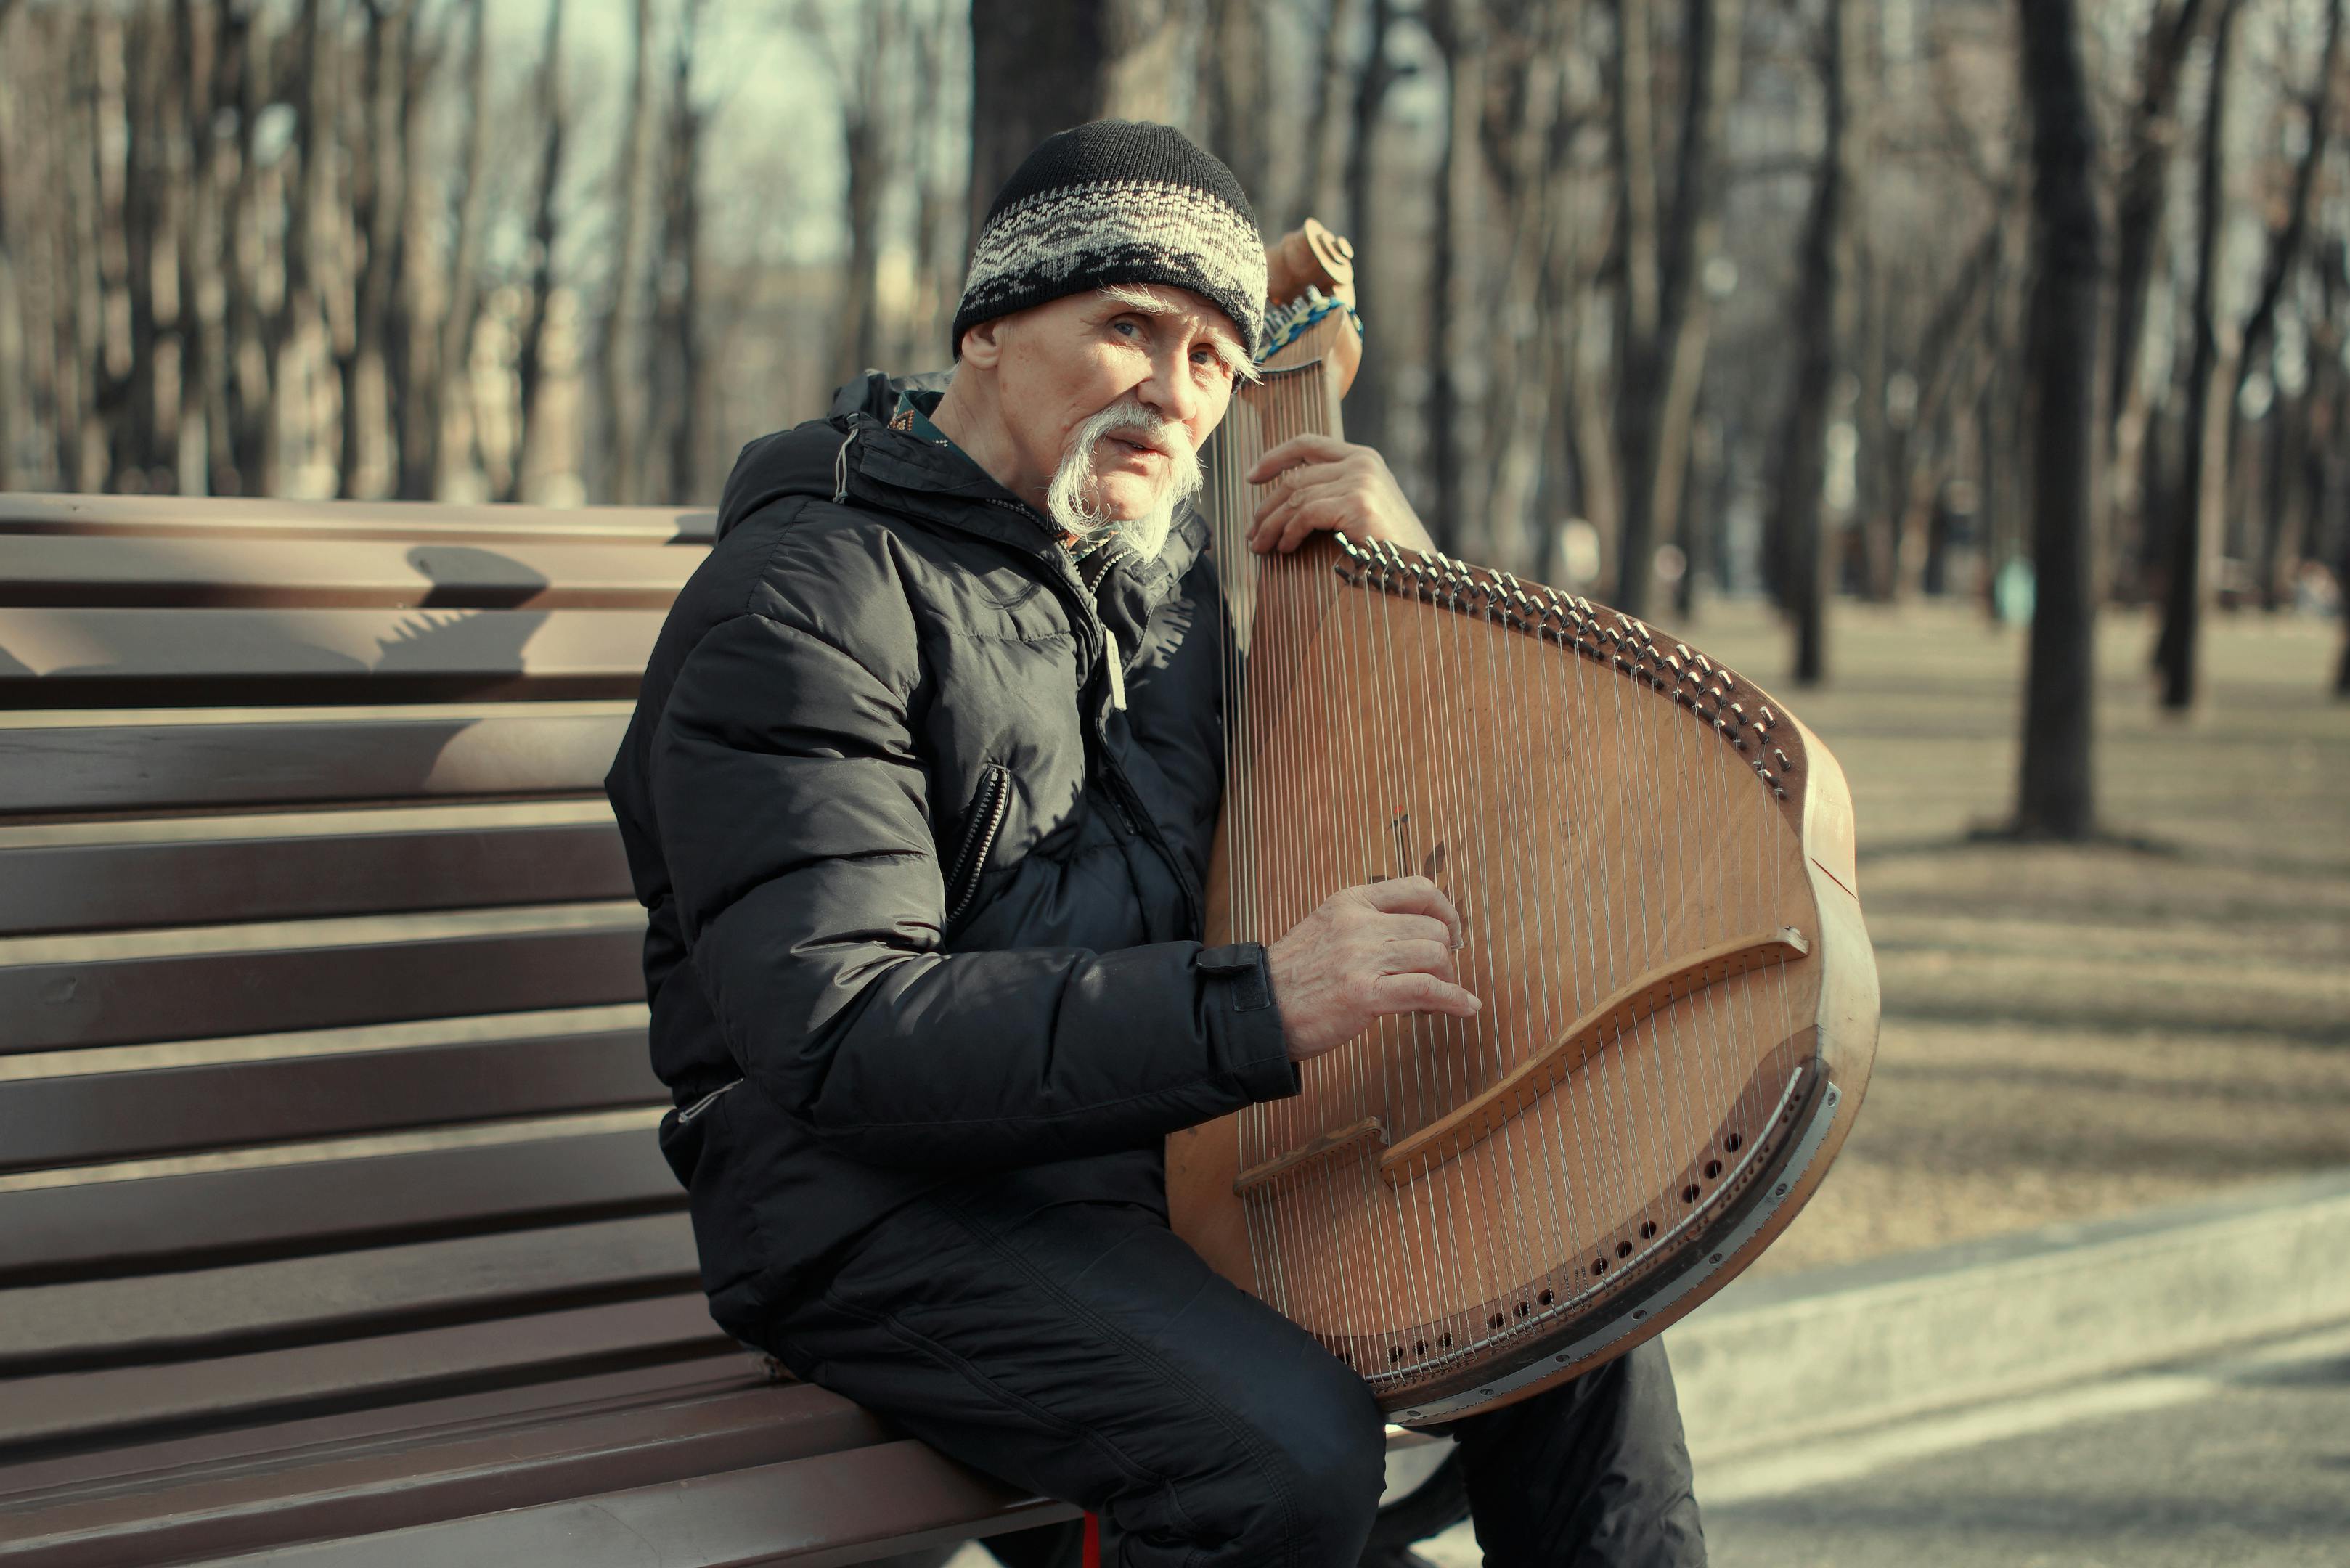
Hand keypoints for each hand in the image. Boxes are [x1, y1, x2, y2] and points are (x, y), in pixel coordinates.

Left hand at [1244, 434, 1437, 556]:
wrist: (1422, 571)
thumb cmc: (1390, 548)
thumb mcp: (1361, 508)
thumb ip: (1332, 494)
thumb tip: (1284, 504)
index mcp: (1363, 458)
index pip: (1307, 444)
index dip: (1274, 458)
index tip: (1251, 478)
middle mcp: (1362, 463)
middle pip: (1295, 478)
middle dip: (1267, 507)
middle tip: (1251, 533)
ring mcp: (1361, 481)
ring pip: (1296, 497)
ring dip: (1271, 525)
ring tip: (1259, 547)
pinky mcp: (1358, 504)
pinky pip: (1306, 514)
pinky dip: (1289, 533)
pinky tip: (1284, 549)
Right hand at [1265, 876, 1480, 1062]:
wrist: (1257, 1011)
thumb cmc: (1293, 978)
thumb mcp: (1327, 928)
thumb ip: (1367, 924)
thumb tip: (1418, 933)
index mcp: (1350, 901)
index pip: (1418, 888)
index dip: (1446, 911)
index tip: (1452, 933)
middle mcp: (1358, 923)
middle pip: (1433, 928)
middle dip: (1445, 957)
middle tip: (1437, 979)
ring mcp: (1361, 957)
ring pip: (1435, 957)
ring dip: (1446, 981)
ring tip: (1433, 1000)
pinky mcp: (1365, 994)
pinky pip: (1428, 990)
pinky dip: (1455, 1001)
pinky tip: (1465, 1009)